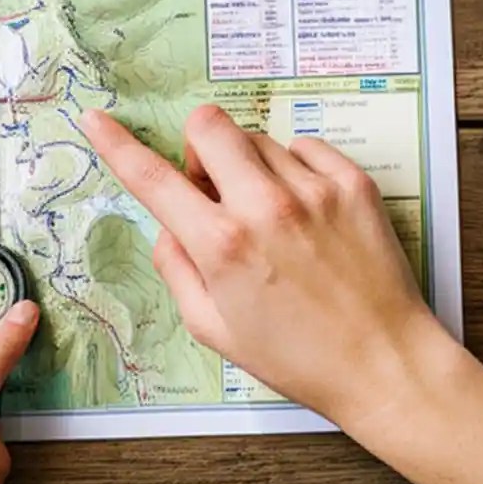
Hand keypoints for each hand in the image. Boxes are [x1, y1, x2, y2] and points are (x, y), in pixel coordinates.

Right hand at [80, 105, 443, 426]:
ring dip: (247, 164)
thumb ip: (176, 268)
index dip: (115, 144)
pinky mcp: (353, 183)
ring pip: (256, 137)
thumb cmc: (297, 357)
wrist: (385, 363)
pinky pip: (304, 147)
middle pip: (208, 125)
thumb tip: (167, 225)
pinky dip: (293, 168)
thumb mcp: (212, 328)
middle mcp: (264, 207)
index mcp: (221, 245)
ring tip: (268, 213)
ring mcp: (313, 189)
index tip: (96, 120)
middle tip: (211, 187)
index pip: (151, 178)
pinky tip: (302, 209)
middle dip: (198, 147)